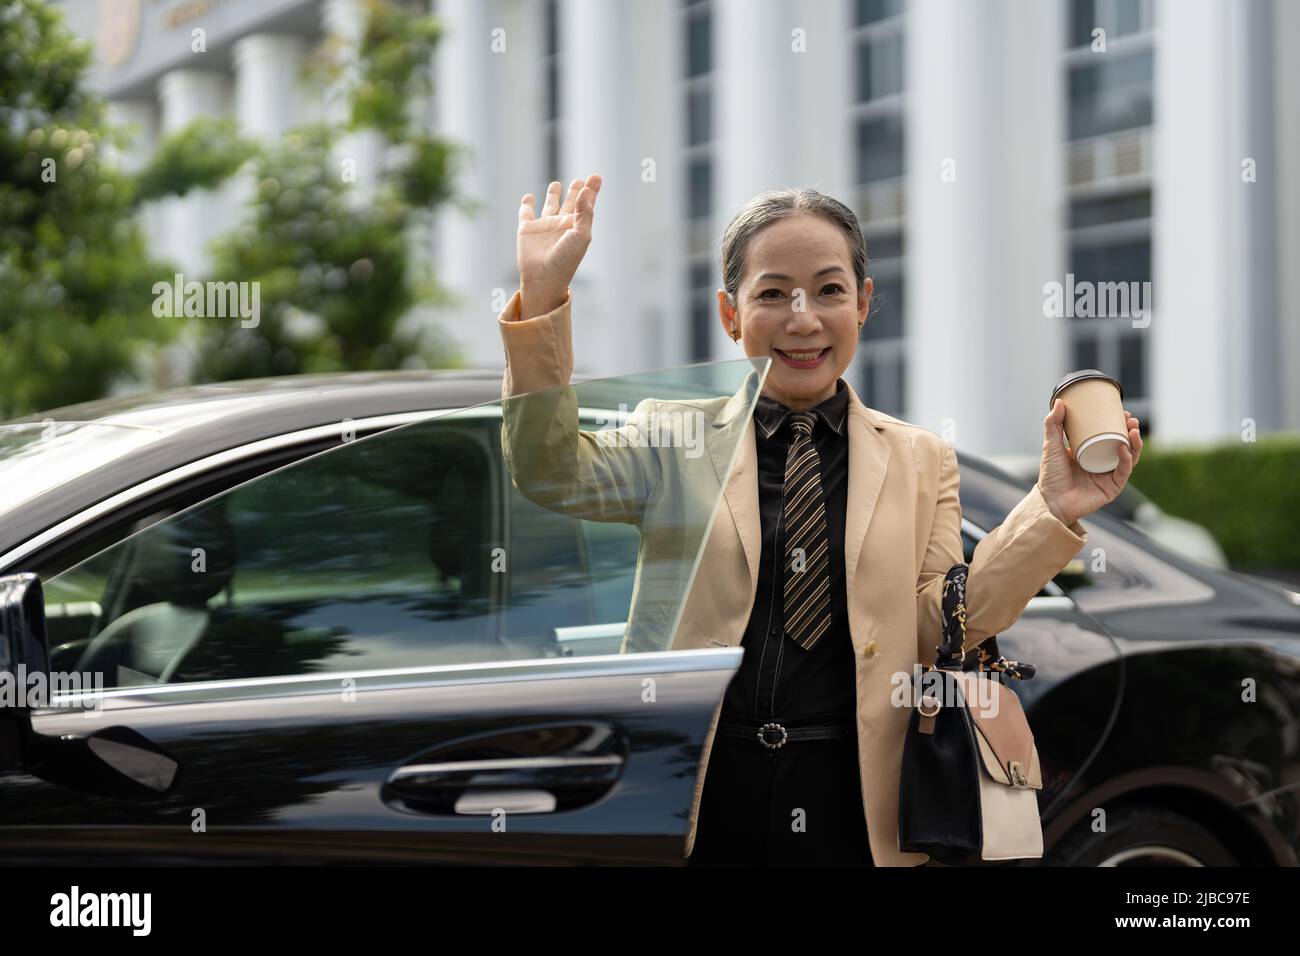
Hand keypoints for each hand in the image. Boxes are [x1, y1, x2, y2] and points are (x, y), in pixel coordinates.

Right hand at [517, 173, 601, 318]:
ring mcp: (544, 226)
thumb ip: (584, 212)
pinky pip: (526, 213)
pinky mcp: (527, 229)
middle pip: (570, 203)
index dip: (591, 190)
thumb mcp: (581, 235)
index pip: (586, 204)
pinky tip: (529, 198)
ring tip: (557, 184)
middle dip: (575, 192)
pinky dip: (526, 204)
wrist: (544, 277)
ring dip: (553, 195)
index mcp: (577, 225)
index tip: (596, 176)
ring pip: (550, 205)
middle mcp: (561, 224)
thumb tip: (585, 189)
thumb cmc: (566, 260)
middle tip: (580, 181)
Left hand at [1037, 398, 1142, 526]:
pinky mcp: (1112, 487)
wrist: (1051, 501)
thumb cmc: (1051, 476)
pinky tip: (1124, 448)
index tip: (1122, 410)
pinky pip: (1123, 471)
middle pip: (1124, 444)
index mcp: (1092, 452)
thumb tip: (1059, 401)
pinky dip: (1126, 459)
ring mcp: (1109, 475)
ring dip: (1134, 443)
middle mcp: (1103, 463)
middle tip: (1130, 418)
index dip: (1118, 423)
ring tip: (1133, 429)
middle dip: (1130, 430)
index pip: (1110, 435)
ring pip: (1129, 457)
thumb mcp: (1051, 446)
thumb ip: (1053, 425)